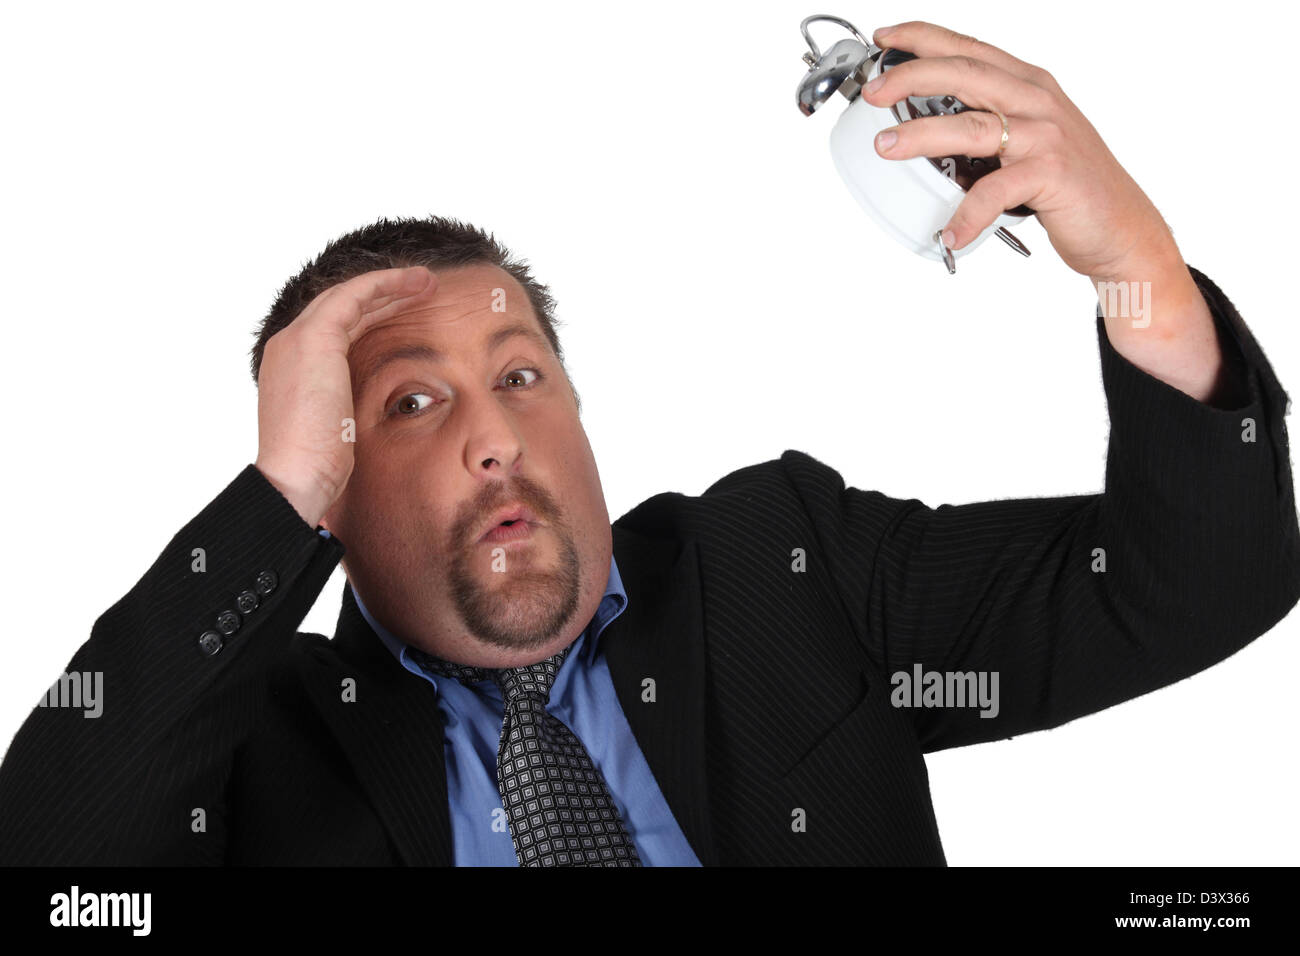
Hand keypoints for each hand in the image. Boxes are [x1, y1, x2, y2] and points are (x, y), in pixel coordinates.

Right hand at [254, 266, 439, 526]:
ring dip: (390, 284)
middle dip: (383, 295)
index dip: (372, 317)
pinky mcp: (315, 338)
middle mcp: (289, 347)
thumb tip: (368, 421)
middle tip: (422, 288)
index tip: (406, 315)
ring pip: (350, 295)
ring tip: (428, 281)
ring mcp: (298, 340)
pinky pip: (356, 295)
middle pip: (342, 306)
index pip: (335, 330)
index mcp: (293, 370)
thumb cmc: (318, 471)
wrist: (295, 481)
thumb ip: (347, 412)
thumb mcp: (337, 433)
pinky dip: (387, 285)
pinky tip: (416, 284)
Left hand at [862, 21, 1180, 284]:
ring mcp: (1045, 136)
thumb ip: (987, 125)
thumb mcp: (1027, 139)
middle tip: (874, 92)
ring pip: (972, 125)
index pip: (969, 49)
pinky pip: (994, 191)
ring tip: (886, 147)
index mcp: (1028, 85)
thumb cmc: (1069, 185)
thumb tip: (926, 128)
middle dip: (912, 77)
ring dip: (922, 135)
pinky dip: (967, 212)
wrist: (1120, 224)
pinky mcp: (1050, 173)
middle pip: (965, 74)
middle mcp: (1037, 101)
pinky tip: (948, 230)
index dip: (924, 38)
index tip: (885, 39)